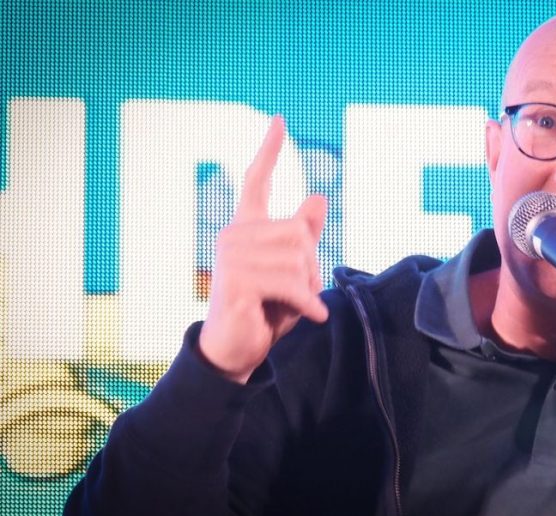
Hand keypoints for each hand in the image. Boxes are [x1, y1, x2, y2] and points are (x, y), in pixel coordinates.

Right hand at [198, 116, 327, 383]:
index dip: (269, 150)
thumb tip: (318, 196)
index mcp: (246, 227)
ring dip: (308, 287)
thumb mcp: (294, 271)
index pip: (255, 180)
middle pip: (299, 232)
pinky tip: (313, 315)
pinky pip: (289, 282)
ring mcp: (231, 256)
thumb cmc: (266, 309)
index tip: (279, 120)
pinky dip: (307, 303)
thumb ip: (304, 236)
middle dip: (311, 265)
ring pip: (297, 258)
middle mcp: (234, 235)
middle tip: (301, 291)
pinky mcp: (235, 280)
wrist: (236, 349)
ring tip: (297, 304)